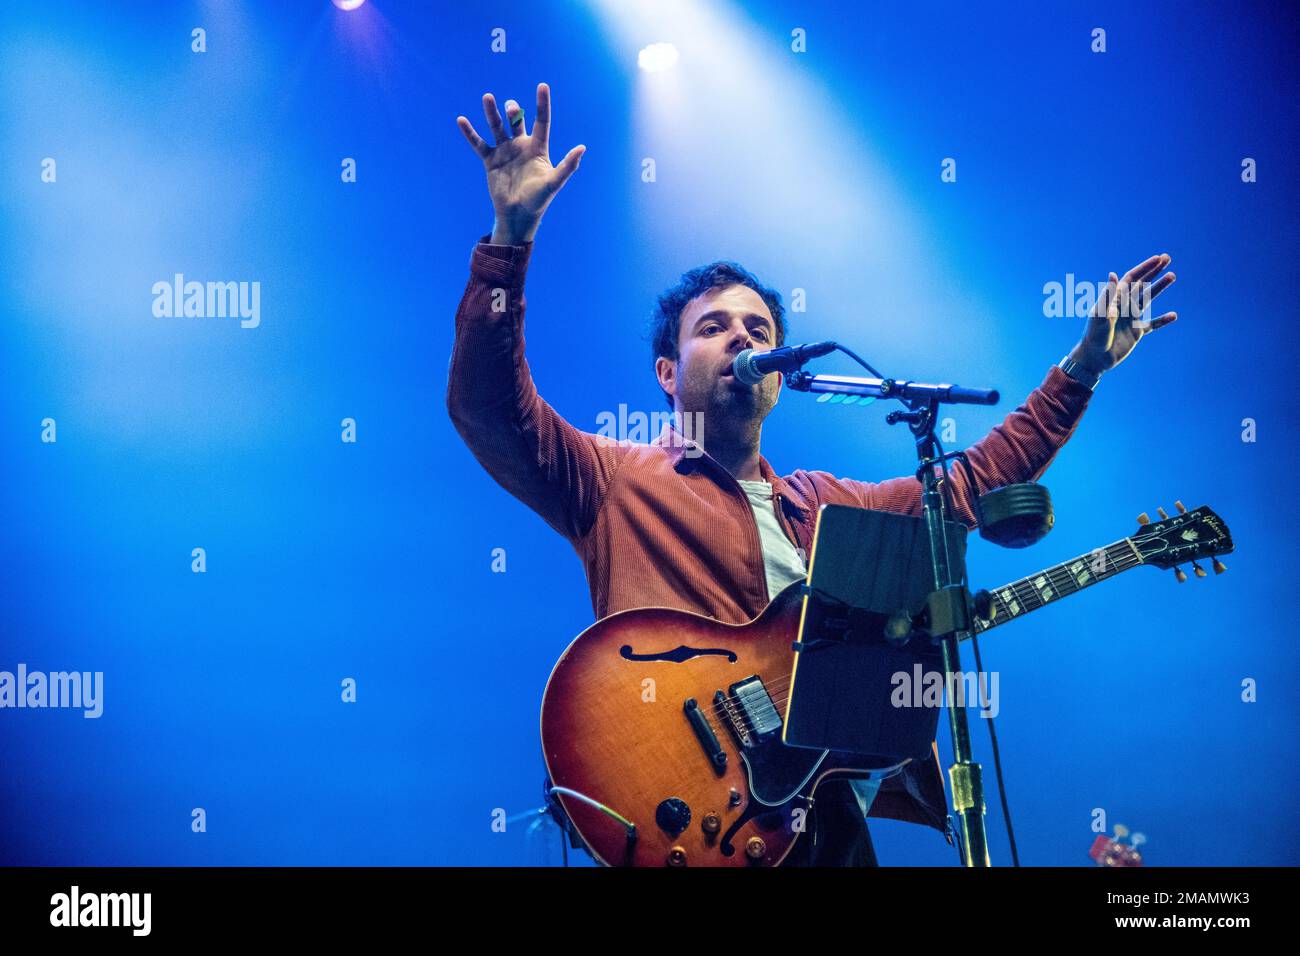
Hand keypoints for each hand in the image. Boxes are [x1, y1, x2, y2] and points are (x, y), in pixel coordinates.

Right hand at [456, 83, 585, 245]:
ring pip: (497, 127)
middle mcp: (521, 145)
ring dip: (491, 113)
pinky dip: (470, 133)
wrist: (518, 215)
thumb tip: (582, 148)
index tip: (542, 86)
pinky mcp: (490, 160)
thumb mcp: (554, 182)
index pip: (542, 121)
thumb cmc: (539, 199)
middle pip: (517, 121)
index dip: (542, 104)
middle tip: (511, 107)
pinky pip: (478, 143)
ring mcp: (505, 151)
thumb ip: (568, 165)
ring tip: (487, 97)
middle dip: (513, 111)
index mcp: (538, 147)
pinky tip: (461, 120)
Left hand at [1068, 253, 1177, 374]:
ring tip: (1172, 276)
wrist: (1094, 358)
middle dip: (1154, 271)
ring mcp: (1131, 318)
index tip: (1158, 258)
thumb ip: (1108, 295)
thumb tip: (1113, 274)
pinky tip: (1174, 315)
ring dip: (1160, 287)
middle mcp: (1124, 306)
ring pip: (1148, 299)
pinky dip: (1163, 320)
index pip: (1131, 278)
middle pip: (1142, 284)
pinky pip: (1153, 324)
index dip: (1144, 268)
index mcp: (1114, 300)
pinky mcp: (1136, 332)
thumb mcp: (1100, 314)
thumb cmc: (1093, 336)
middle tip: (1168, 258)